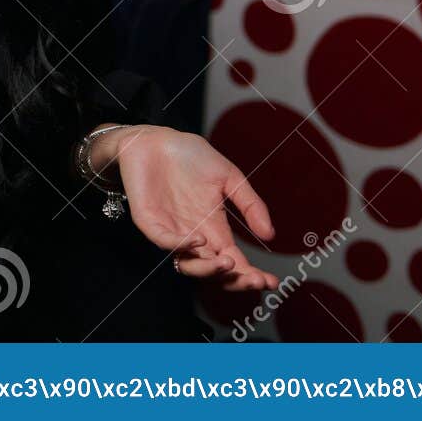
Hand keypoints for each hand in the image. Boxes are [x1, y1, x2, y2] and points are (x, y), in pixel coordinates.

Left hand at [106, 125, 279, 291]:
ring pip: (188, 265)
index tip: (271, 282)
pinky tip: (199, 241)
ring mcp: (171, 231)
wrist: (155, 138)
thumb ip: (250, 205)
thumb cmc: (190, 156)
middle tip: (254, 280)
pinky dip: (181, 245)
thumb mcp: (230, 177)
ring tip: (228, 262)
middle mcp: (194, 235)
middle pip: (214, 271)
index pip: (234, 260)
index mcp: (214, 228)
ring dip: (209, 270)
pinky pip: (164, 242)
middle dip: (235, 280)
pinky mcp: (150, 222)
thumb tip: (269, 235)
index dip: (251, 275)